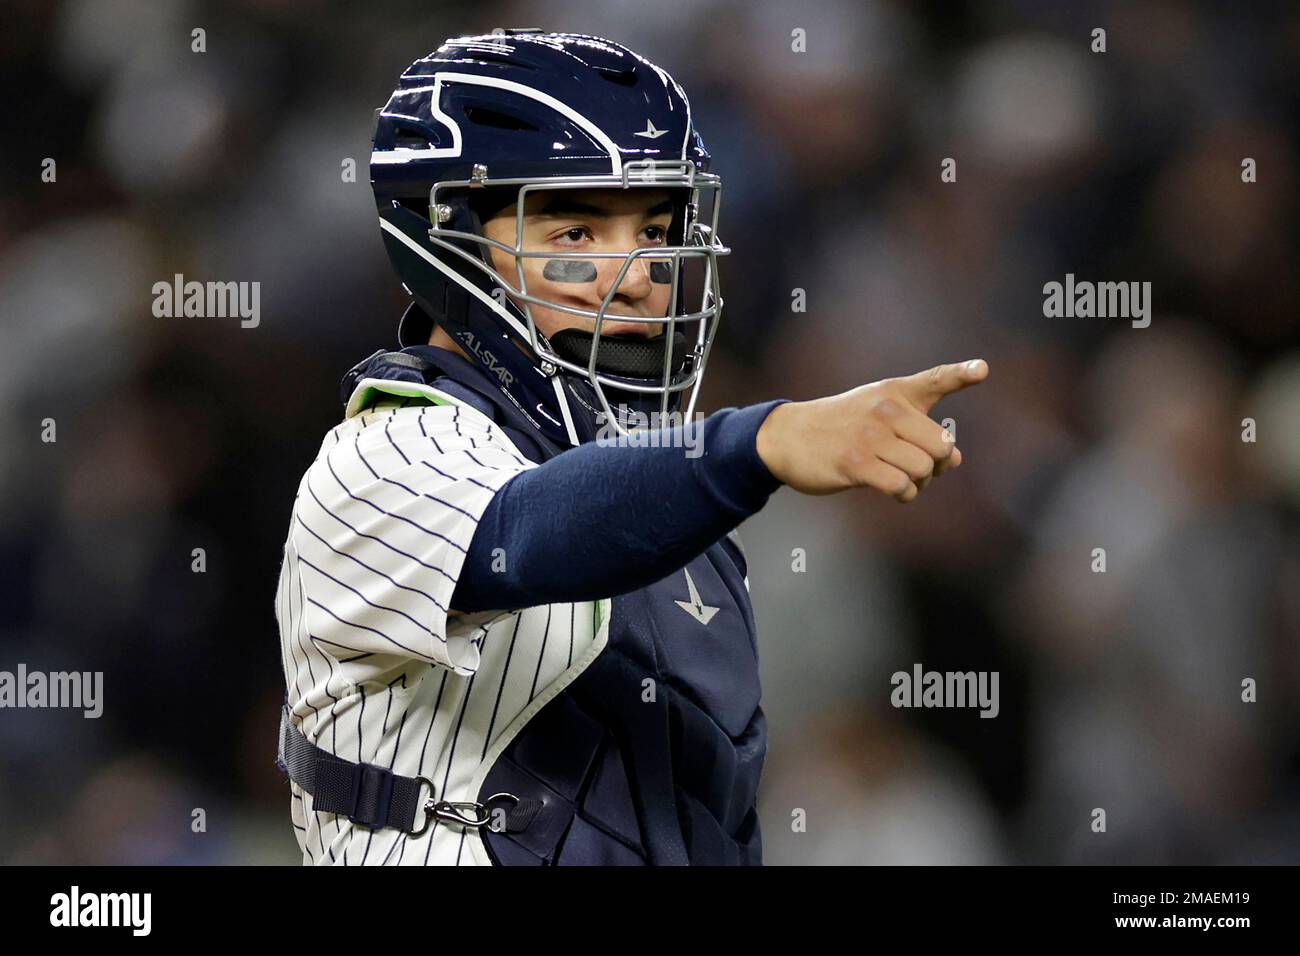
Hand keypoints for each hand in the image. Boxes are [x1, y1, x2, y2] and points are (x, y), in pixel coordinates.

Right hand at [755, 359, 988, 501]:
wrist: (787, 437)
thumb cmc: (839, 427)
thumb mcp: (875, 414)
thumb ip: (918, 430)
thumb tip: (956, 459)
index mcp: (893, 392)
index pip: (934, 380)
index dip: (961, 374)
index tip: (982, 370)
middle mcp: (885, 410)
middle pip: (941, 446)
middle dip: (937, 464)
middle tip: (919, 468)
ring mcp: (870, 437)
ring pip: (923, 469)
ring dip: (920, 482)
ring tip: (902, 480)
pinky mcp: (856, 464)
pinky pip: (902, 486)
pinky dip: (905, 494)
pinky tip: (894, 490)